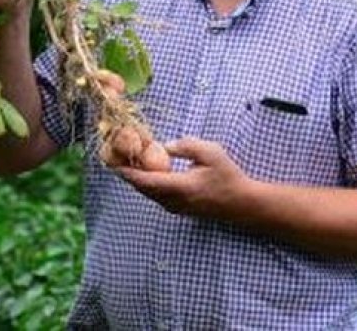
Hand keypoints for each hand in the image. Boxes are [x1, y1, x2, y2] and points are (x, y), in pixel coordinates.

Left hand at [116, 137, 250, 220]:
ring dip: (139, 181)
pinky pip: (158, 197)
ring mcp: (177, 208)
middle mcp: (174, 201)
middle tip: (119, 158)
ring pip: (150, 194)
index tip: (113, 163)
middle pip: (143, 189)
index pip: (145, 181)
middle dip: (130, 175)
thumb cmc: (228, 176)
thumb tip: (165, 146)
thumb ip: (185, 146)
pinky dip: (150, 186)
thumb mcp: (210, 152)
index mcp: (179, 187)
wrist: (242, 204)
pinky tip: (151, 173)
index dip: (127, 172)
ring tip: (131, 163)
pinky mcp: (181, 210)